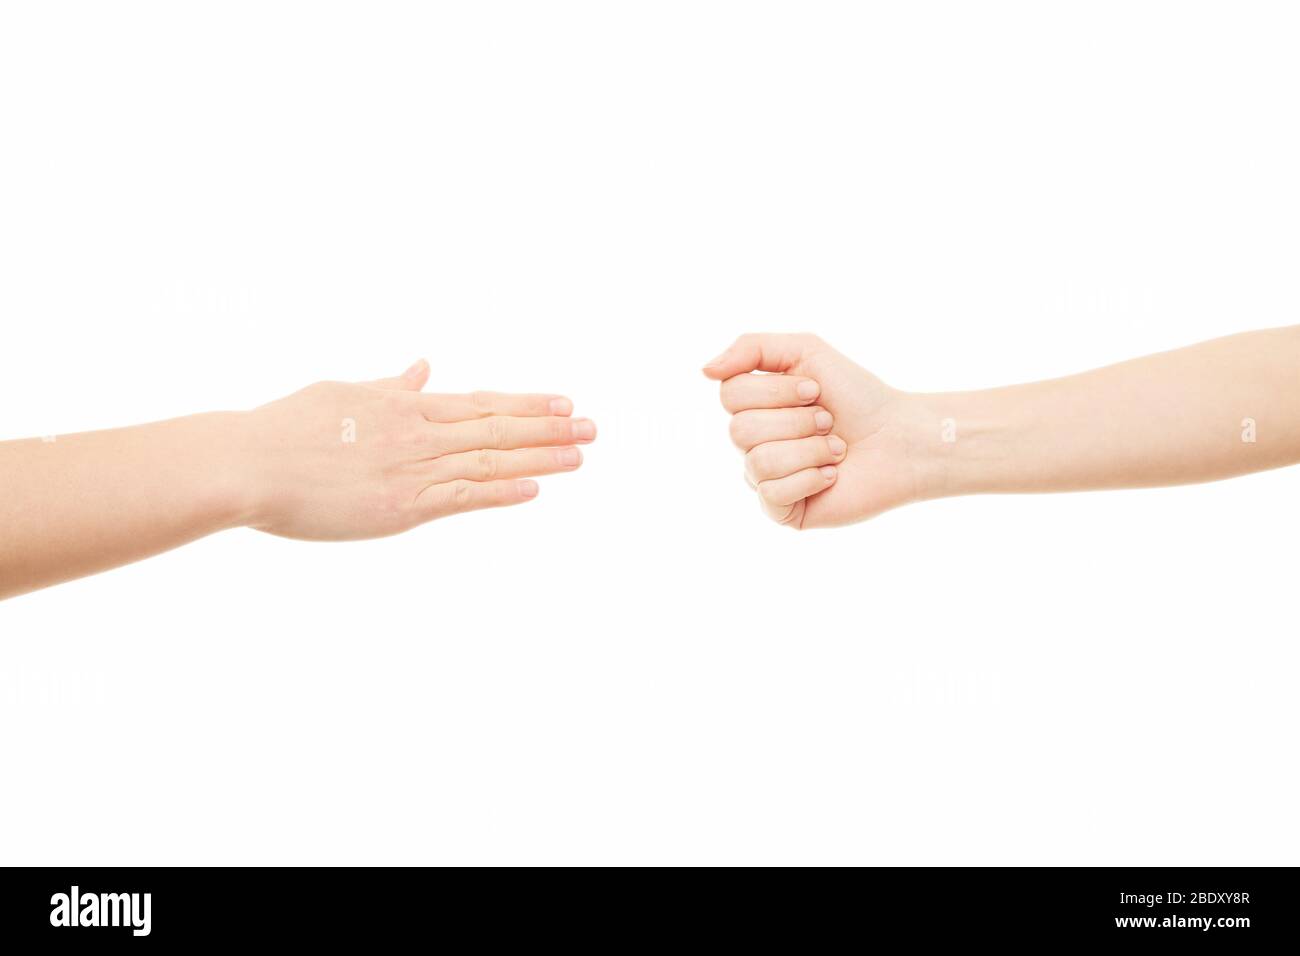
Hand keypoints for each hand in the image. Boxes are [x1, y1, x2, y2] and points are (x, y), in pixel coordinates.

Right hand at [243, 359, 594, 539]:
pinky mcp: (400, 508)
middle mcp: (417, 433)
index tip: (565, 402)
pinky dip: (500, 491)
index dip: (526, 402)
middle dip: (549, 427)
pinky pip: (461, 497)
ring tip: (580, 454)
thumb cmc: (285, 428)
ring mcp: (412, 470)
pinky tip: (534, 488)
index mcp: (404, 406)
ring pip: (489, 458)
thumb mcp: (343, 392)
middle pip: (497, 426)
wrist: (245, 464)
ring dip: (539, 456)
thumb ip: (390, 385)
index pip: (480, 402)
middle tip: (595, 427)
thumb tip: (422, 365)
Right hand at [704, 334, 931, 528]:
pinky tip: (832, 476)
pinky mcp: (783, 511)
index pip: (729, 394)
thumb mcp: (805, 352)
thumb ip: (750, 348)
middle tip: (829, 421)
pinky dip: (810, 478)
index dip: (776, 391)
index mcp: (753, 407)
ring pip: (758, 461)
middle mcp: (753, 443)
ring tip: (835, 449)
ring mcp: (765, 479)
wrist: (900, 439)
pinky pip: (771, 494)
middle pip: (740, 430)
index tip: (816, 390)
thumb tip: (703, 370)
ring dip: (809, 449)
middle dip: (796, 421)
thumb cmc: (858, 396)